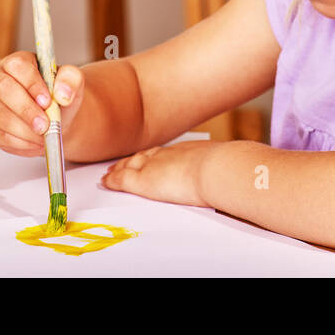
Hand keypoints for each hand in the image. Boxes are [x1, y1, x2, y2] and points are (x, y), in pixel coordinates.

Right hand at [0, 51, 84, 155]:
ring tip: (43, 136)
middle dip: (26, 110)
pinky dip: (19, 143)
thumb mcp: (71, 83)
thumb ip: (71, 80)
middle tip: (45, 125)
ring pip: (0, 116)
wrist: (53, 118)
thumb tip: (63, 93)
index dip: (32, 84)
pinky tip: (34, 142)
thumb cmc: (57, 97)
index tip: (48, 101)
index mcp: (16, 62)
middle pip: (3, 90)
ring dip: (24, 130)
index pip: (18, 66)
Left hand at [99, 140, 217, 207]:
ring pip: (129, 166)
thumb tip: (229, 173)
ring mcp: (153, 166)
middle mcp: (166, 154)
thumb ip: (218, 168)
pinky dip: (112, 181)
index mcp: (185, 151)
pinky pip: (122, 179)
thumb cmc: (225, 169)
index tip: (143, 158)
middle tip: (119, 165)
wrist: (217, 169)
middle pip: (142, 156)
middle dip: (130, 161)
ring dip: (118, 169)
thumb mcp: (221, 164)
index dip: (149, 156)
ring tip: (109, 174)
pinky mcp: (143, 180)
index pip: (162, 153)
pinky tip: (105, 182)